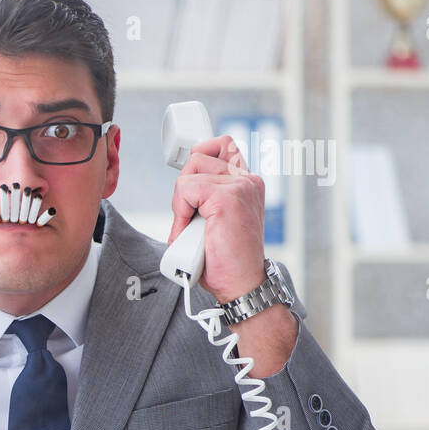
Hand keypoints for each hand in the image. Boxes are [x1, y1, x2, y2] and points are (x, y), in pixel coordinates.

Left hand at [167, 134, 265, 302]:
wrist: (241, 284)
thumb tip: (184, 182)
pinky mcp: (227, 197)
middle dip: (184, 190)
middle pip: (197, 158)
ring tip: (193, 229)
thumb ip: (206, 196)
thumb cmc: (225, 258)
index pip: (222, 145)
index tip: (193, 187)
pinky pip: (185, 189)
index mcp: (248, 182)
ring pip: (188, 174)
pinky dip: (180, 213)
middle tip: (191, 219)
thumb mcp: (215, 219)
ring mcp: (240, 186)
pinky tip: (191, 231)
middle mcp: (248, 180)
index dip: (199, 158)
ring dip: (180, 205)